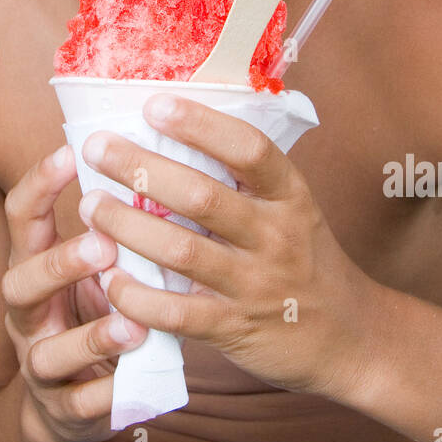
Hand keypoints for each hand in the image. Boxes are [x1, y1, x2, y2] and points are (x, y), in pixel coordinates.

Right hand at [1, 145, 148, 441]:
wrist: (64, 408)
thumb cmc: (93, 316)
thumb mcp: (95, 271)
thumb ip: (115, 231)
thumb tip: (157, 165)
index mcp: (33, 269)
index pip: (21, 220)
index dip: (39, 186)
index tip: (70, 153)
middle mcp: (28, 316)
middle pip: (19, 284)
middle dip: (58, 264)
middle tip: (103, 245)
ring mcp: (41, 366)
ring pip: (47, 354)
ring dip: (90, 337)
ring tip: (132, 325)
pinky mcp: (64, 412)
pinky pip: (79, 406)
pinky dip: (106, 395)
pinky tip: (133, 383)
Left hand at [77, 95, 382, 402]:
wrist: (351, 338)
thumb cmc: (305, 260)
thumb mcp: (293, 210)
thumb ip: (247, 179)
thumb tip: (177, 124)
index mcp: (290, 196)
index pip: (250, 149)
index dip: (200, 124)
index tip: (153, 104)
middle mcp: (276, 236)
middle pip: (202, 196)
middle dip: (142, 168)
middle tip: (97, 148)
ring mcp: (256, 284)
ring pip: (181, 251)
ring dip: (128, 226)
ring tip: (90, 206)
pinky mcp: (236, 329)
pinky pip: (177, 314)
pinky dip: (138, 297)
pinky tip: (109, 278)